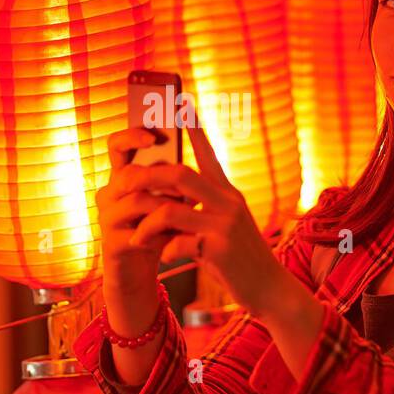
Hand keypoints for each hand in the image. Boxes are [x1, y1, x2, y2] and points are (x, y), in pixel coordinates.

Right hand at [96, 127, 181, 332]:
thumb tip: (199, 149)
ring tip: (189, 210)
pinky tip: (179, 236)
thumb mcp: (167, 200)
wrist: (138, 273)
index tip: (160, 135)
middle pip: (127, 173)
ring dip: (167, 204)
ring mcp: (107, 219)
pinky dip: (163, 234)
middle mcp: (108, 194)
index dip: (134, 135)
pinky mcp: (111, 245)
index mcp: (121, 177)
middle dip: (159, 175)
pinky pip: (139, 233)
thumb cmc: (157, 230)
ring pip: (137, 201)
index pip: (117, 146)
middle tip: (185, 180)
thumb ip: (175, 178)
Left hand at [125, 118, 284, 316]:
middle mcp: (228, 202)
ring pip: (171, 209)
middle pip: (180, 174)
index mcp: (228, 192)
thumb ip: (200, 211)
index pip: (207, 152)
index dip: (193, 128)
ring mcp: (225, 224)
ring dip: (147, 224)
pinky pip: (179, 243)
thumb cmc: (241, 259)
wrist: (270, 290)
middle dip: (145, 177)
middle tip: (122, 185)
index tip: (180, 103)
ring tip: (135, 238)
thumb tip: (166, 203)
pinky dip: (164, 251)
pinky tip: (163, 260)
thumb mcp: (224, 228)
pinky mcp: (220, 249)